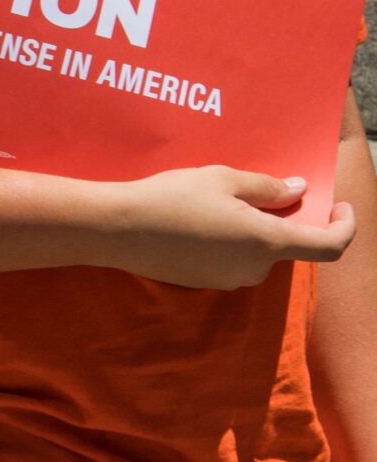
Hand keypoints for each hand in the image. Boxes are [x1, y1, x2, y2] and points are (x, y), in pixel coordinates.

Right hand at [101, 168, 356, 289]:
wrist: (117, 229)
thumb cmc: (173, 197)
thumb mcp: (224, 179)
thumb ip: (268, 188)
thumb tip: (297, 191)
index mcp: (267, 242)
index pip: (330, 246)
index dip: (345, 226)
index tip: (339, 206)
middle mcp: (254, 269)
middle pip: (286, 245)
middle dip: (281, 220)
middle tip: (255, 190)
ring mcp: (228, 280)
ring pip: (257, 253)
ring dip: (252, 230)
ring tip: (219, 202)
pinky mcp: (204, 283)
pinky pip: (231, 261)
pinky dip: (229, 241)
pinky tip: (197, 221)